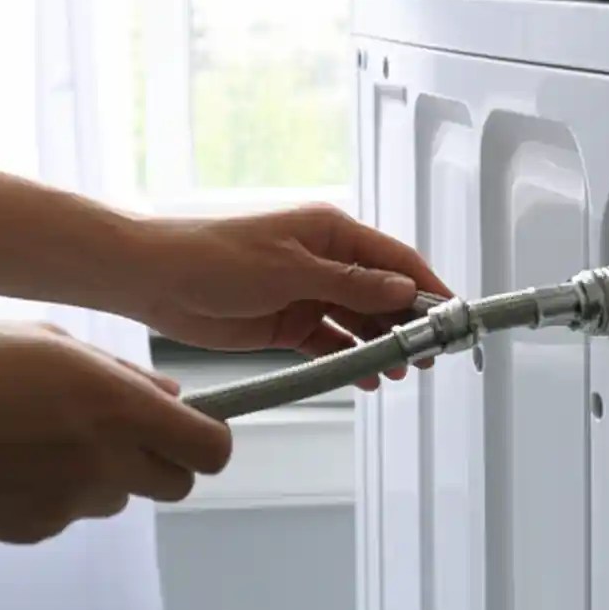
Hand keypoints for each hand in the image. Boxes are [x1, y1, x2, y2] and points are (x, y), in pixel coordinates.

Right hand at [0, 321, 230, 543]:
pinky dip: (55, 492)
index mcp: (118, 406)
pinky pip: (68, 512)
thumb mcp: (46, 338)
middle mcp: (105, 462)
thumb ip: (122, 372)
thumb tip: (170, 395)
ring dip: (105, 474)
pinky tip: (9, 460)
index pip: (211, 449)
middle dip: (164, 460)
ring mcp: (69, 503)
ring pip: (119, 497)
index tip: (193, 428)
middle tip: (124, 432)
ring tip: (44, 436)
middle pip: (178, 484)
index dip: (209, 439)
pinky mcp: (33, 531)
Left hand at [129, 203, 453, 388]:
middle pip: (382, 292)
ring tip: (400, 372)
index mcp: (331, 232)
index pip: (395, 260)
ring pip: (360, 320)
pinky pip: (330, 343)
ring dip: (380, 344)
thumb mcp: (290, 270)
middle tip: (428, 356)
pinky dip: (349, 358)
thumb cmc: (217, 258)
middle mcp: (325, 260)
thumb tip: (404, 289)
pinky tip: (366, 377)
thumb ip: (350, 284)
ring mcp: (307, 292)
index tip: (453, 316)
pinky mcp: (288, 323)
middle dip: (408, 323)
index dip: (428, 286)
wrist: (155, 280)